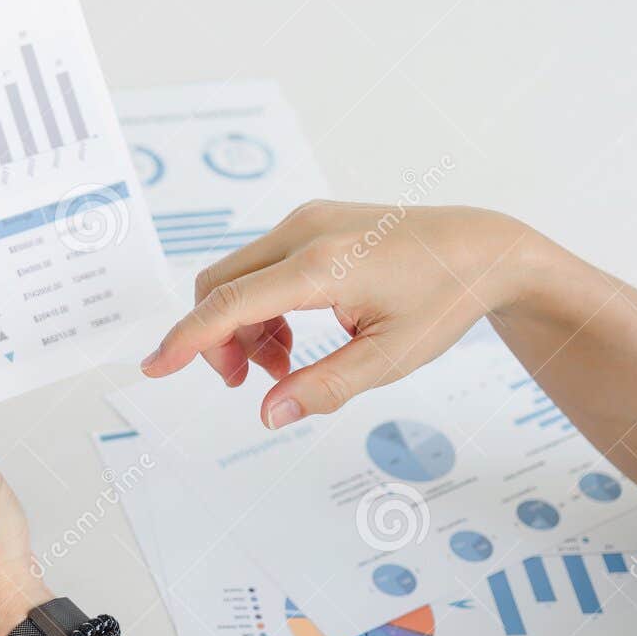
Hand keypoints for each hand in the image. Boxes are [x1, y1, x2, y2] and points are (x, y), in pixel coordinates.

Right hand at [140, 201, 543, 426]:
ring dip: (241, 327)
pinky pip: (259, 266)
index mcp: (321, 265)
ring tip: (283, 364)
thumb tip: (268, 414)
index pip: (228, 304)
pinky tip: (294, 335)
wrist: (483, 249)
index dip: (186, 340)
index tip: (153, 368)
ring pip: (235, 277)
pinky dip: (260, 306)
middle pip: (218, 287)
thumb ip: (324, 387)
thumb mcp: (391, 359)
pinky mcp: (311, 223)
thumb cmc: (444, 300)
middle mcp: (304, 233)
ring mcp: (305, 221)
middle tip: (251, 383)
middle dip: (216, 341)